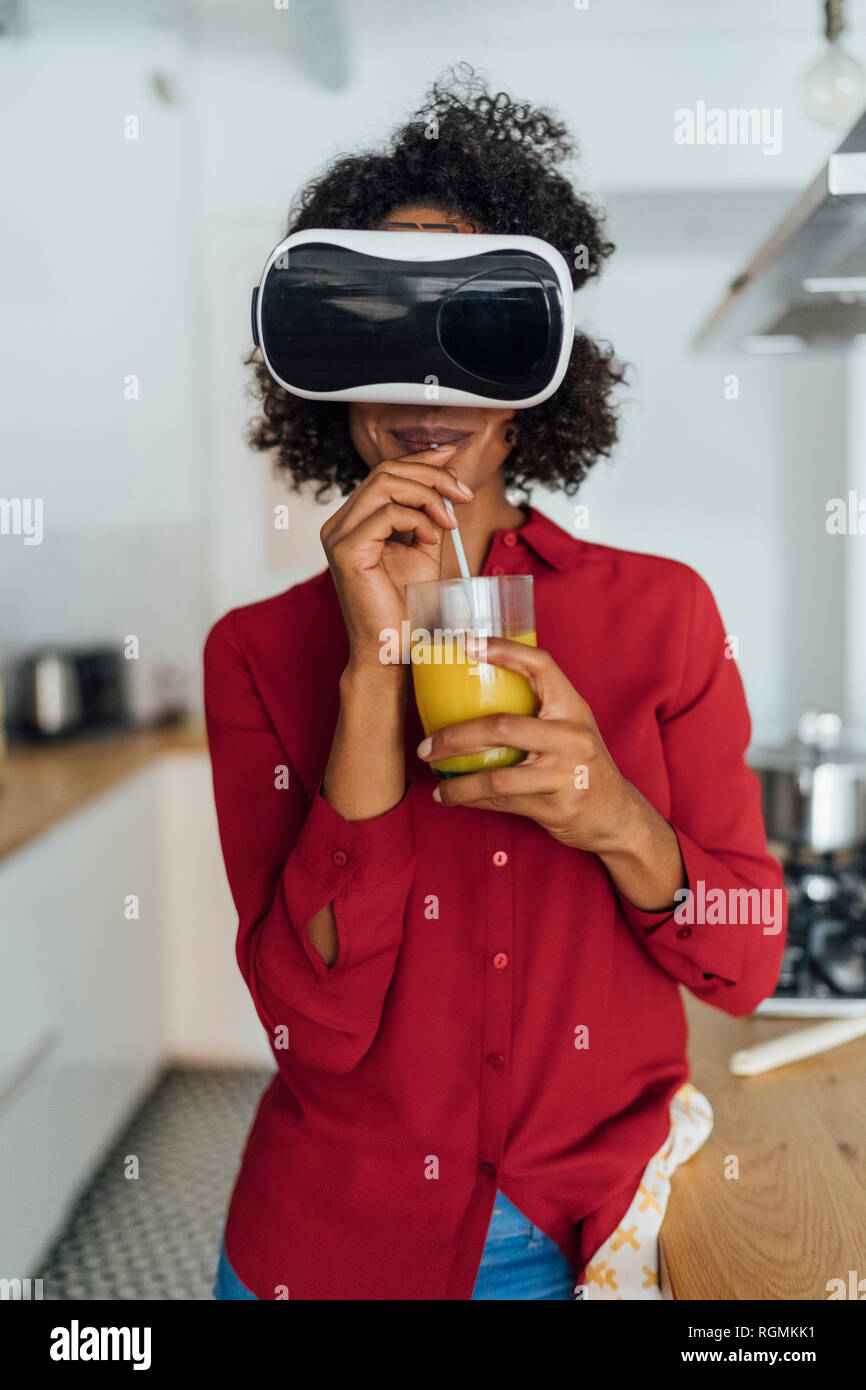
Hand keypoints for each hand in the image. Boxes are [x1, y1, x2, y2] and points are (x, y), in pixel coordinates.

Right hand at [320, 449, 472, 674]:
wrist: (394, 649)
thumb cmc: (408, 606)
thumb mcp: (425, 547)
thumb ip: (430, 512)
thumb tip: (447, 473)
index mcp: (354, 520)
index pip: (385, 472)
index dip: (420, 458)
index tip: (453, 455)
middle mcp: (339, 524)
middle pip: (385, 471)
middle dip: (431, 475)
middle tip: (463, 494)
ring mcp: (338, 536)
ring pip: (384, 483)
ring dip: (427, 494)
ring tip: (449, 521)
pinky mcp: (346, 552)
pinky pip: (387, 513)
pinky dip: (418, 520)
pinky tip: (433, 540)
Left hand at [416, 636, 633, 852]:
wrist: (617, 815)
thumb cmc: (582, 765)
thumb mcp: (570, 729)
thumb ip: (537, 712)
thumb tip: (473, 693)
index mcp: (573, 708)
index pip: (541, 666)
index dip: (504, 651)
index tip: (466, 645)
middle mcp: (572, 737)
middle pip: (502, 727)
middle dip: (454, 736)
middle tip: (426, 746)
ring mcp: (566, 774)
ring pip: (497, 776)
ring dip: (458, 781)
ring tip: (434, 777)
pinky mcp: (557, 807)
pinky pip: (502, 802)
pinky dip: (471, 799)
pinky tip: (453, 796)